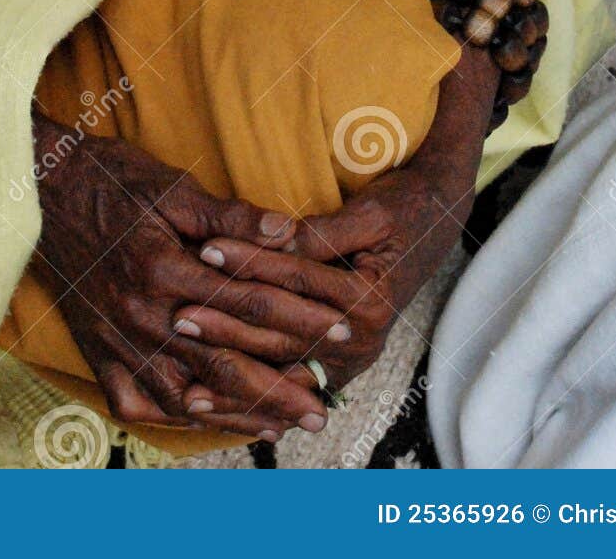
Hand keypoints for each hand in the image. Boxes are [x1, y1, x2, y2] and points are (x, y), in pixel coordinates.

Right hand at [32, 113, 332, 438]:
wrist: (42, 188)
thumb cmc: (113, 179)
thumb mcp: (174, 186)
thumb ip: (231, 216)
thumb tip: (291, 230)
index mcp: (165, 268)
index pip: (250, 304)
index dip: (301, 320)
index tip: (341, 333)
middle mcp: (141, 314)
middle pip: (224, 362)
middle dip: (280, 387)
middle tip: (321, 409)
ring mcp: (117, 339)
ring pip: (186, 393)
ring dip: (235, 414)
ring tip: (277, 427)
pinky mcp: (96, 350)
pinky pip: (136, 399)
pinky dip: (172, 417)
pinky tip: (203, 421)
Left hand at [172, 45, 498, 395]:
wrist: (438, 220)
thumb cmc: (402, 207)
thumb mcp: (369, 212)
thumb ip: (322, 234)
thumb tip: (276, 238)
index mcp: (369, 300)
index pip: (294, 281)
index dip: (248, 263)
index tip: (204, 248)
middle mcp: (361, 339)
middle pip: (281, 334)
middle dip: (226, 326)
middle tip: (177, 315)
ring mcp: (350, 359)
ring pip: (281, 373)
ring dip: (233, 382)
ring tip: (186, 387)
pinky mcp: (337, 364)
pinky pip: (288, 385)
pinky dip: (251, 401)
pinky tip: (216, 409)